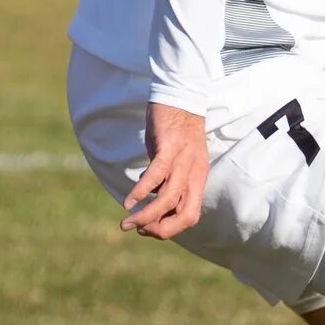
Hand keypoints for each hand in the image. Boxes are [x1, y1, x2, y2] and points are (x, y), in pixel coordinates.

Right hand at [121, 103, 207, 238]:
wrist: (181, 94)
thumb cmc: (174, 129)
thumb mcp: (175, 159)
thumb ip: (167, 178)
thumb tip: (152, 195)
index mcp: (197, 178)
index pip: (190, 216)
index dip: (170, 228)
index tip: (149, 228)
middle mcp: (194, 173)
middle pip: (186, 215)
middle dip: (160, 230)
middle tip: (137, 229)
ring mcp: (183, 160)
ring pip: (169, 199)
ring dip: (146, 215)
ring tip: (127, 222)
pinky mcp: (169, 147)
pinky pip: (157, 174)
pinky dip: (142, 191)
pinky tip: (129, 201)